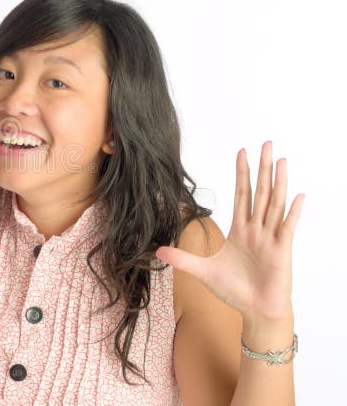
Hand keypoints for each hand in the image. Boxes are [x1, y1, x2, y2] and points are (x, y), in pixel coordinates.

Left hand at [155, 141, 304, 321]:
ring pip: (274, 204)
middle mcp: (257, 230)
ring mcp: (271, 238)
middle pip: (260, 192)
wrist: (254, 312)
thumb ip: (183, 258)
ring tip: (280, 160)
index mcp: (241, 230)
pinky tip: (298, 195)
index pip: (241, 195)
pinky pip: (288, 227)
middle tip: (265, 144)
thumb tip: (159, 250)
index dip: (241, 174)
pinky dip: (293, 212)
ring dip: (278, 182)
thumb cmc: (235, 291)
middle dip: (261, 168)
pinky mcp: (282, 251)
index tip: (241, 152)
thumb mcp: (203, 271)